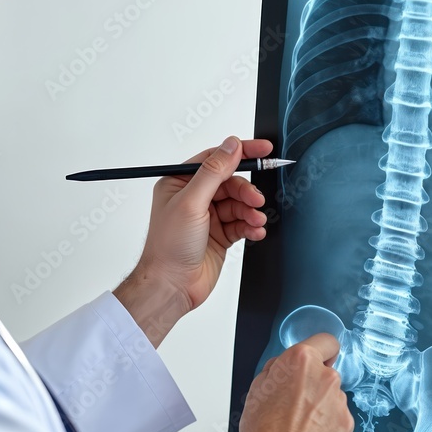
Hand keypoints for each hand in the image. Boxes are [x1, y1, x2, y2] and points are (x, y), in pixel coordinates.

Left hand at [114, 137, 271, 346]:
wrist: (172, 285)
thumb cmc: (169, 247)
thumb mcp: (191, 202)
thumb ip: (213, 172)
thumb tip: (231, 146)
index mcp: (179, 183)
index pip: (214, 159)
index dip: (240, 152)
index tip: (263, 150)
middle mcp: (193, 198)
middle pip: (231, 182)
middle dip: (246, 191)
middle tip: (256, 200)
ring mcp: (207, 217)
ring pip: (239, 203)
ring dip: (250, 210)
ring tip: (256, 220)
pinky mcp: (220, 235)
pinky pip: (242, 223)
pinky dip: (251, 225)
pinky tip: (255, 230)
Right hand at [238, 333, 354, 431]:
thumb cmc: (263, 428)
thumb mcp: (258, 386)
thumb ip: (280, 369)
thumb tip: (287, 366)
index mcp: (301, 360)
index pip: (326, 341)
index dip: (321, 350)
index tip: (320, 357)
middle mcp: (325, 376)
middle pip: (327, 372)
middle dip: (315, 383)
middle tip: (296, 401)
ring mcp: (339, 400)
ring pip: (333, 396)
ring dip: (321, 405)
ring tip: (300, 423)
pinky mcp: (347, 422)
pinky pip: (338, 417)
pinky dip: (328, 423)